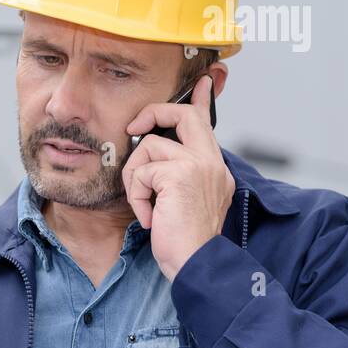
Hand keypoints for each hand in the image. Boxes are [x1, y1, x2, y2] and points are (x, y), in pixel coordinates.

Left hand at [122, 74, 235, 282]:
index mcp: (214, 168)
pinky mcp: (180, 175)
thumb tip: (153, 160)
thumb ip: (175, 177)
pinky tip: (150, 217)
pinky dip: (137, 196)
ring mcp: (199, 166)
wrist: (197, 266)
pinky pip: (142, 171)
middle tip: (133, 129)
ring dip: (136, 178)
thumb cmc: (185, 242)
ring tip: (146, 205)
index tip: (200, 82)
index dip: (200, 100)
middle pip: (182, 116)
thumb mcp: (182, 203)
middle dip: (153, 114)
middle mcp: (212, 163)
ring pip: (149, 147)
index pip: (206, 124)